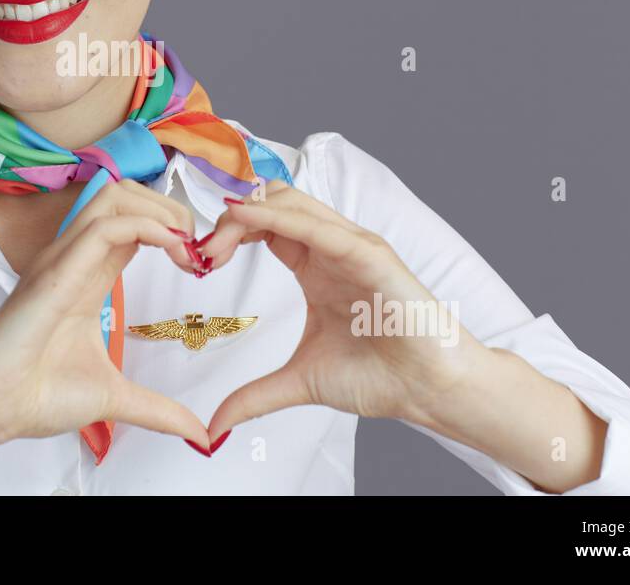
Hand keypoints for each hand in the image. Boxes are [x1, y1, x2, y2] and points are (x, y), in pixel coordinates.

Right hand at [0, 179, 211, 451]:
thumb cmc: (36, 396)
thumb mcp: (114, 397)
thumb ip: (158, 409)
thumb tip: (197, 434)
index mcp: (88, 275)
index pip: (132, 224)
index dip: (172, 230)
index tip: (200, 264)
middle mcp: (75, 258)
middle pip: (125, 195)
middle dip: (171, 208)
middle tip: (198, 248)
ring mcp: (63, 258)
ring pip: (115, 196)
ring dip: (161, 211)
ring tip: (186, 247)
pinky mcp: (57, 270)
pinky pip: (105, 227)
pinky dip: (147, 226)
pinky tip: (172, 248)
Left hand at [195, 179, 485, 443]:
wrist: (429, 390)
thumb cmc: (380, 376)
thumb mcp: (299, 381)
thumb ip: (254, 396)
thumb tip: (214, 426)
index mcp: (315, 265)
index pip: (263, 226)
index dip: (228, 235)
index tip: (200, 263)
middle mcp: (331, 248)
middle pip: (272, 203)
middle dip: (230, 219)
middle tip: (203, 252)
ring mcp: (351, 246)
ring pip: (291, 203)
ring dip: (247, 213)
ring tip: (217, 239)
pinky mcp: (370, 255)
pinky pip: (319, 227)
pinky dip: (280, 219)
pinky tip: (249, 222)